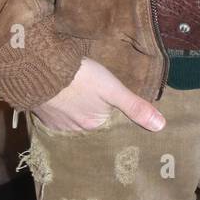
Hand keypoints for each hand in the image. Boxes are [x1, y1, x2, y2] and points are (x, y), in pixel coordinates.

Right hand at [30, 57, 166, 132]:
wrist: (39, 69)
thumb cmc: (79, 77)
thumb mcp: (112, 88)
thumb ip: (134, 106)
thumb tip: (161, 126)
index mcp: (94, 125)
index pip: (109, 123)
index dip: (112, 112)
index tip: (114, 103)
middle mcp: (75, 130)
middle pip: (91, 120)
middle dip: (94, 110)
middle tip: (96, 94)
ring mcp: (57, 122)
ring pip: (73, 116)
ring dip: (77, 107)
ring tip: (81, 92)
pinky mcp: (42, 112)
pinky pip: (57, 112)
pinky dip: (62, 105)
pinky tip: (64, 94)